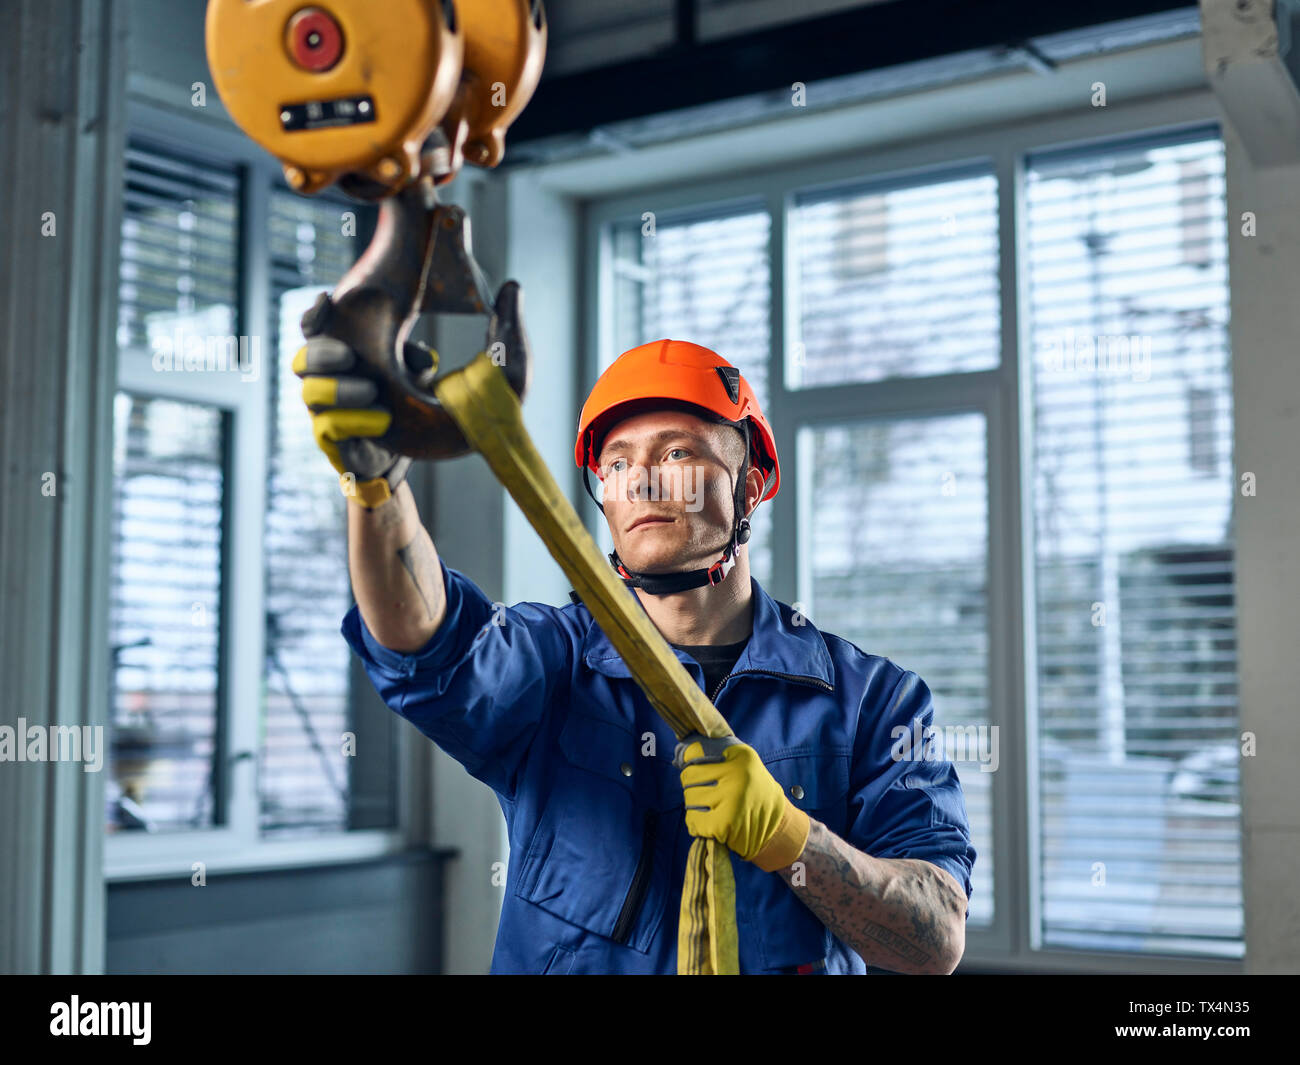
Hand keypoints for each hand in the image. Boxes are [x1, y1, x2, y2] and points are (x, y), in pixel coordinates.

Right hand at [292, 328, 414, 508]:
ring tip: (372, 391)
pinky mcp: (328, 438)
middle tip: (349, 356)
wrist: (397, 450)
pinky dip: (355, 421)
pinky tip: (382, 420)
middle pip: (302, 360)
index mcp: (335, 354)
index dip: (314, 317)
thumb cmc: (399, 399)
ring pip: (313, 393)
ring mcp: (320, 409)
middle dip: (322, 355)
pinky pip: (328, 428)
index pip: (313, 330)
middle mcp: (321, 378)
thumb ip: (413, 361)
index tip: (327, 302)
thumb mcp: (411, 374)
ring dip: (341, 390)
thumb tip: (424, 358)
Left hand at [675, 736, 809, 871]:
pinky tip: (710, 823)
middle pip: (689, 779)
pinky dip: (697, 824)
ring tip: (711, 809)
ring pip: (689, 800)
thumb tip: (685, 753)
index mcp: (742, 758)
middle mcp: (737, 777)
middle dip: (693, 787)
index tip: (694, 769)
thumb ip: (720, 754)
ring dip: (694, 807)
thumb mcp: (745, 763)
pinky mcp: (723, 824)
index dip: (690, 764)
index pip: (695, 754)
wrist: (777, 824)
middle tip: (707, 794)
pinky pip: (693, 821)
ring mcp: (730, 801)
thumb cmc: (754, 791)